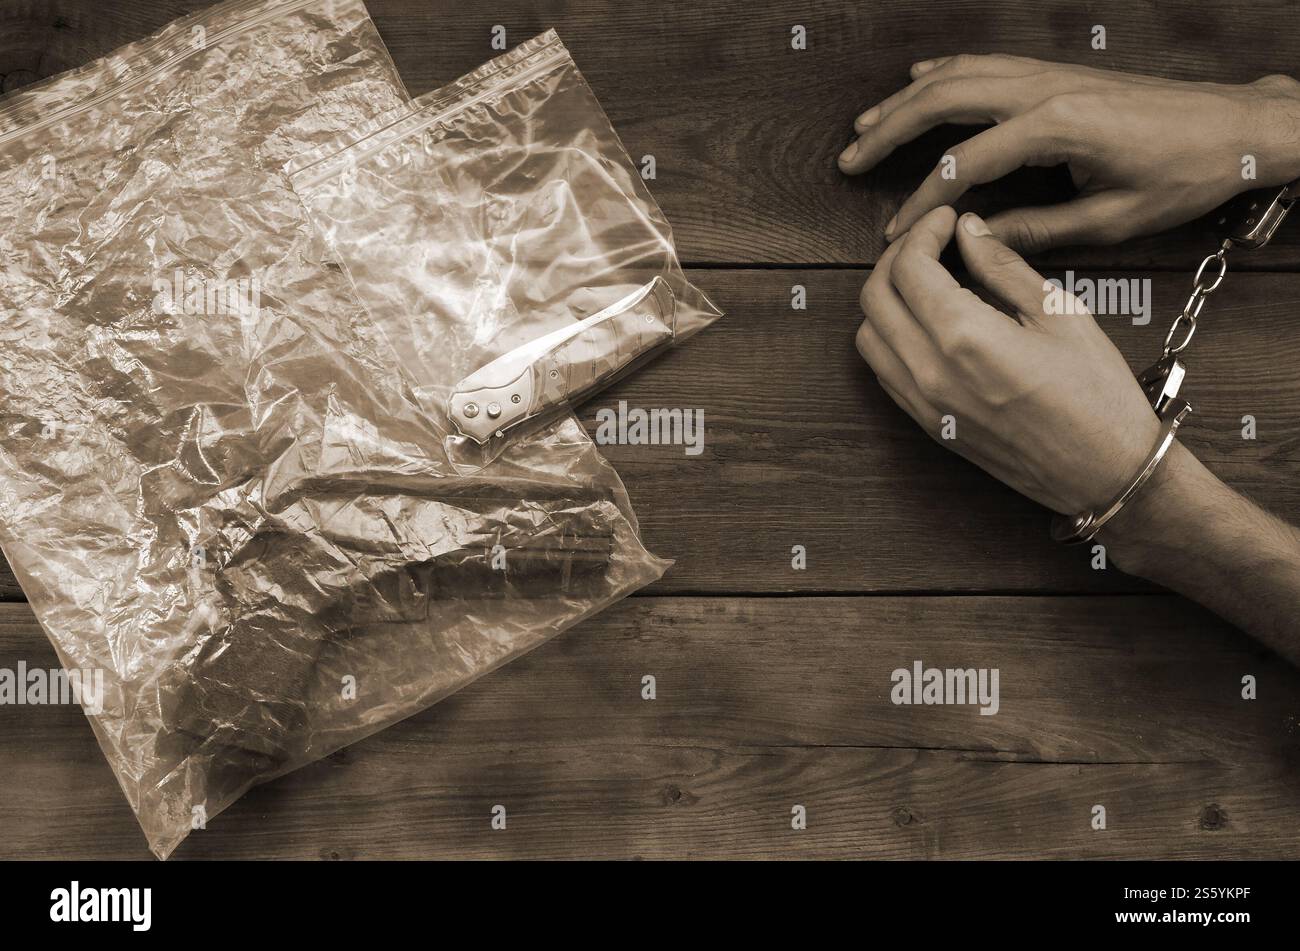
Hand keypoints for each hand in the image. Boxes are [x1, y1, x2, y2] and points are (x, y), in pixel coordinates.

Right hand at [838, 55, 1299, 251]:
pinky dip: (945, 72)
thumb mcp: (1112, 217)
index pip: (965, 164)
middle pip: (944, 100)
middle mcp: (1046, 90)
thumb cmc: (1184, 173)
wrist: (1237, 127)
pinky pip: (987, 63)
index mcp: (1056, 126)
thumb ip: (1039, 230)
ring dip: (907, 99)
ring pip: (959, 75)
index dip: (922, 201)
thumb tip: (979, 240)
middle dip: (889, 130)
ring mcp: (1051, 75)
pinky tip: (919, 79)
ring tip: (866, 123)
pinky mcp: (1059, 74)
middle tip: (849, 158)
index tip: (897, 233)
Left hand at [855, 205, 1158, 514]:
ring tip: (925, 280)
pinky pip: (883, 371)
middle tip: (931, 242)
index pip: (909, 267)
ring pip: (868, 336)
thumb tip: (968, 230)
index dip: (924, 232)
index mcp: (963, 337)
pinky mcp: (926, 424)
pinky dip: (889, 336)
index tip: (947, 220)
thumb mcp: (1059, 314)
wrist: (1104, 472)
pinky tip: (926, 322)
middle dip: (896, 258)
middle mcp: (929, 372)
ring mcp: (922, 403)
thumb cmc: (1096, 393)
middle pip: (874, 297)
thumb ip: (1004, 267)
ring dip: (885, 299)